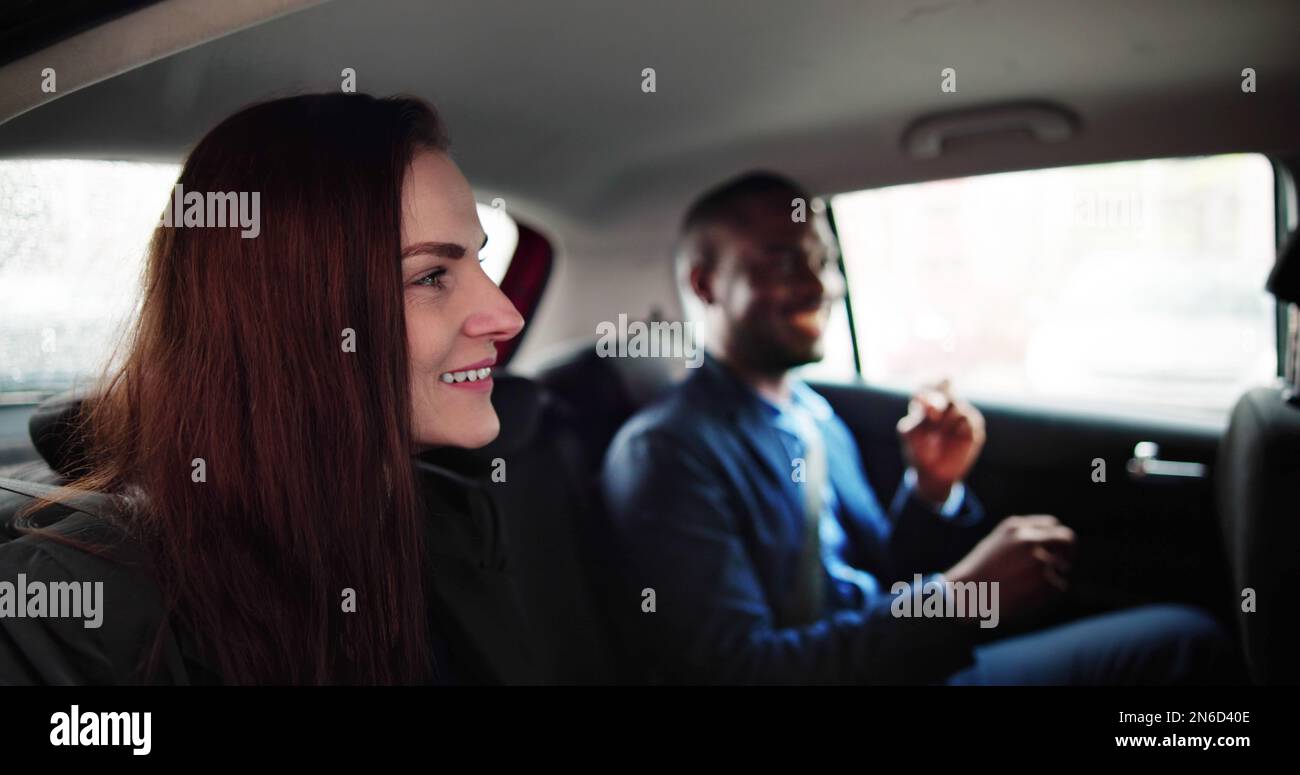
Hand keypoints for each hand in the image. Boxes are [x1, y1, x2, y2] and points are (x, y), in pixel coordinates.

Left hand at [896, 380, 984, 502]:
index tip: (920, 398)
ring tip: (939, 433)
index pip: (929, 386)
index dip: (927, 388)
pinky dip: (958, 427)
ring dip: (945, 419)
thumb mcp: (909, 432)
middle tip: (932, 417)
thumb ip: (918, 413)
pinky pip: (968, 418)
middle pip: (944, 391)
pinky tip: (954, 436)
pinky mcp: (974, 428)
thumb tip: (927, 400)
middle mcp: (945, 407)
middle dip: (936, 403)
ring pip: (956, 404)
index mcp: (926, 404)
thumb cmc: (918, 451)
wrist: (933, 474)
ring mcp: (961, 416)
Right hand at [943, 515, 1075, 622]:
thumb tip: (1051, 544)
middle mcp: (1030, 539)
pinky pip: (1058, 587)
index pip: (1052, 525)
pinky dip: (1048, 593)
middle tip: (1065, 565)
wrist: (967, 593)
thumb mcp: (997, 542)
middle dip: (1069, 552)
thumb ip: (1024, 538)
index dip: (1057, 538)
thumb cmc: (980, 571)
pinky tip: (1026, 596)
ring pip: (1062, 569)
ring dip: (1052, 578)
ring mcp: (1039, 560)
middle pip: (1067, 540)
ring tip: (1025, 587)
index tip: (1058, 549)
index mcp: (1016, 527)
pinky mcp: (1044, 581)